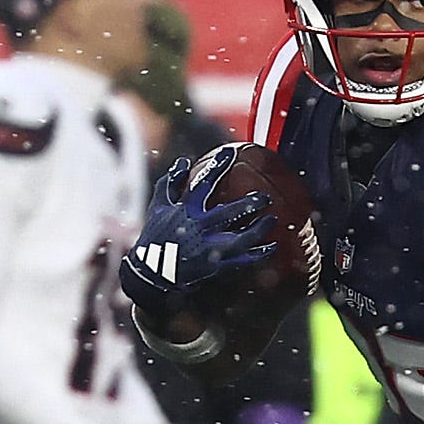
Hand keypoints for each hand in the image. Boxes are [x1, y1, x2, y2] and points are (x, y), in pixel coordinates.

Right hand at [118, 158, 274, 318]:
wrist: (152, 272)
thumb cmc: (156, 235)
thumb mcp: (158, 207)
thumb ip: (170, 183)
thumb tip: (183, 161)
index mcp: (184, 212)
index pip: (202, 185)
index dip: (217, 167)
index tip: (231, 151)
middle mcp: (196, 230)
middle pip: (226, 215)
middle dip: (247, 205)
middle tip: (265, 198)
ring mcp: (206, 249)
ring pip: (237, 240)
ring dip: (257, 230)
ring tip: (272, 220)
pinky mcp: (213, 266)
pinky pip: (239, 261)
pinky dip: (256, 254)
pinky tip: (271, 246)